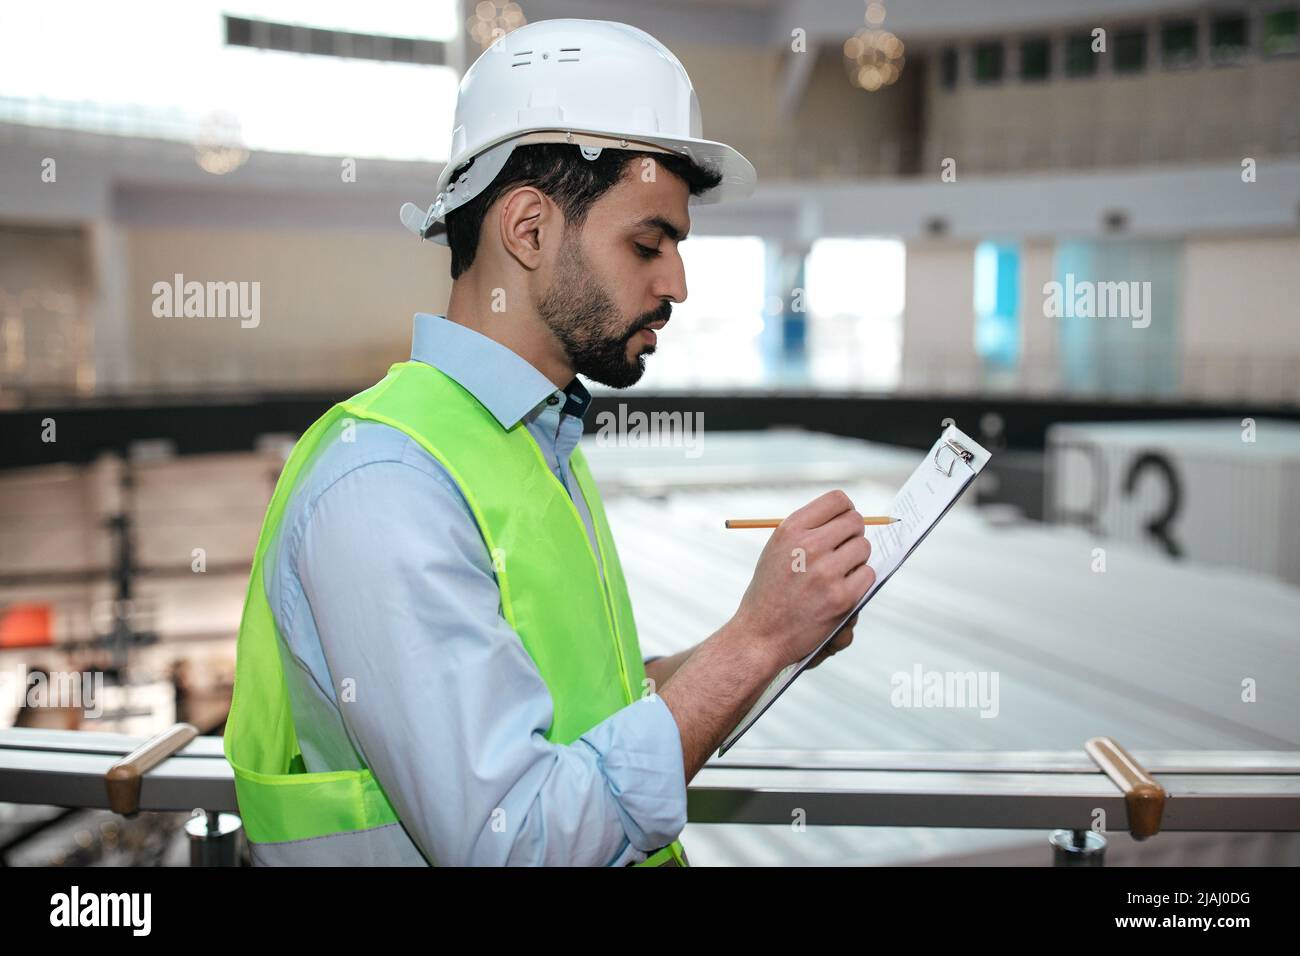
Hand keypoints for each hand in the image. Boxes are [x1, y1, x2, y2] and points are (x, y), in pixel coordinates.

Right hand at [730, 490, 875, 669]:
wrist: (760, 635)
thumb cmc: (771, 591)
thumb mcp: (777, 549)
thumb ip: (808, 530)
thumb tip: (849, 517)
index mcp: (790, 529)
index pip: (837, 500)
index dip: (846, 510)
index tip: (844, 523)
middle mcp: (808, 546)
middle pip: (856, 522)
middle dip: (853, 535)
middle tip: (843, 551)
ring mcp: (827, 572)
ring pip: (864, 548)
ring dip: (857, 560)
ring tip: (838, 573)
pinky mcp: (841, 597)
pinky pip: (868, 575)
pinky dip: (860, 582)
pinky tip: (841, 590)